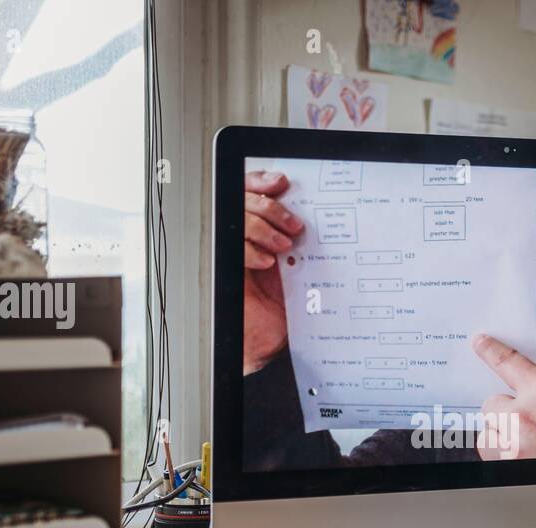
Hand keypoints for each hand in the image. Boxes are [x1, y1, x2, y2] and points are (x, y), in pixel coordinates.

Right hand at [243, 170, 304, 374]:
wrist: (271, 338)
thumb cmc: (285, 304)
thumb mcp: (300, 264)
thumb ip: (298, 237)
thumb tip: (311, 210)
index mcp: (259, 225)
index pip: (250, 188)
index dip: (262, 180)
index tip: (281, 183)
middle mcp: (242, 234)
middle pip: (242, 197)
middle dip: (270, 207)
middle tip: (293, 226)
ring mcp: (231, 249)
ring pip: (237, 218)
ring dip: (262, 228)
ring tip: (283, 246)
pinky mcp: (224, 267)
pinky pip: (230, 246)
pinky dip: (249, 250)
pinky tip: (265, 262)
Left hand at [472, 334, 535, 459]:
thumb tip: (528, 397)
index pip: (508, 363)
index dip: (491, 351)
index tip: (480, 343)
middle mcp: (523, 416)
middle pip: (492, 404)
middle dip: (507, 412)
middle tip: (532, 426)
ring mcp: (512, 445)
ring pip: (488, 433)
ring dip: (503, 437)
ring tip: (533, 446)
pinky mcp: (508, 469)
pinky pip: (492, 457)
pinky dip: (504, 457)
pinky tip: (529, 459)